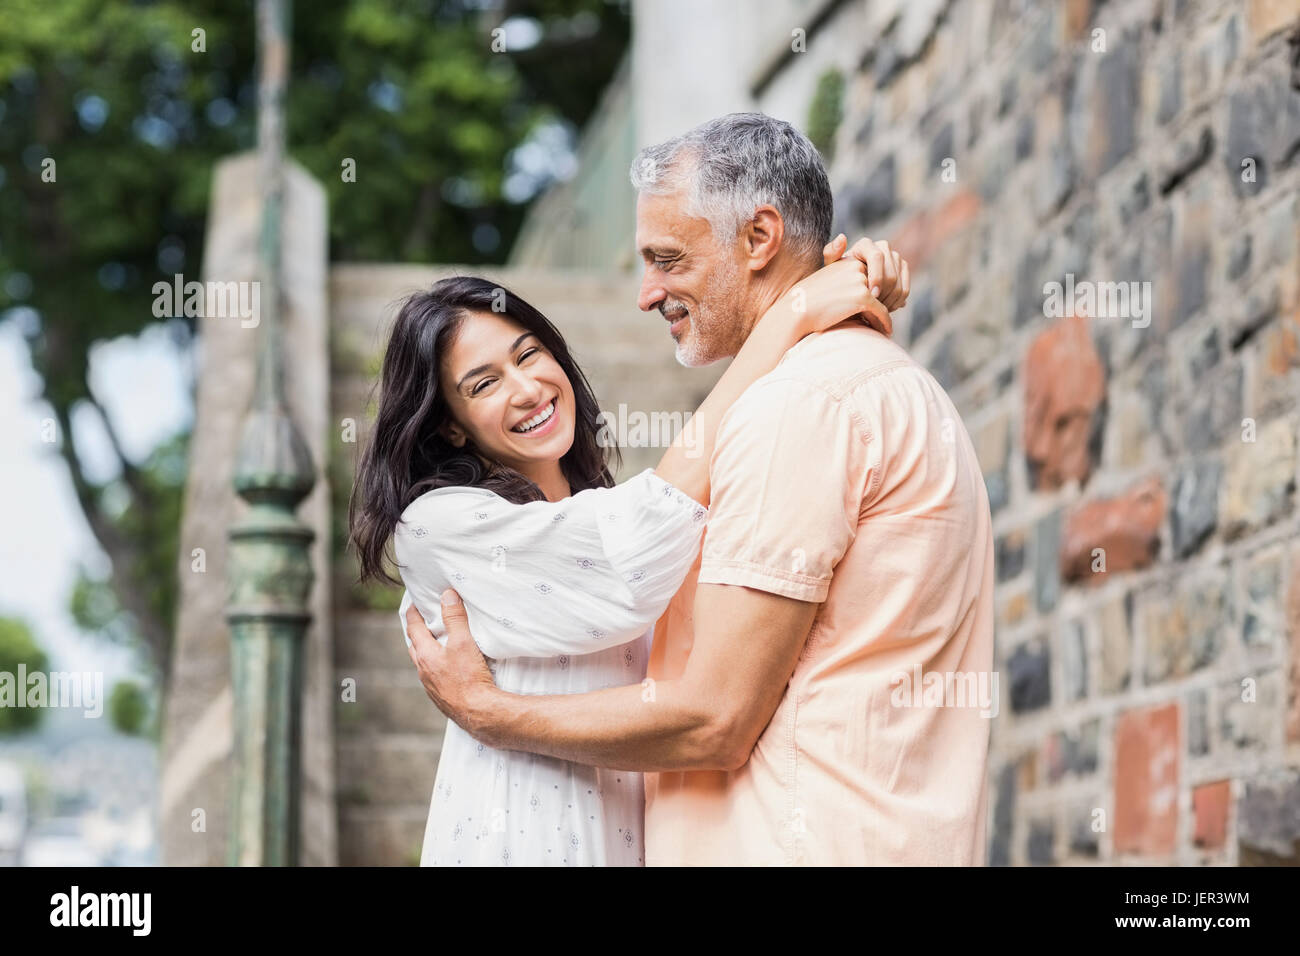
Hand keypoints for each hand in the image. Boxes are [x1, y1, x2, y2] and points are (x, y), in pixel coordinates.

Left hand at [405, 590, 496, 736]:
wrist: (478, 713)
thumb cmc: (469, 678)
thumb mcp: (463, 642)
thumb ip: (455, 618)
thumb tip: (447, 595)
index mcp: (425, 655)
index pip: (414, 628)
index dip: (413, 613)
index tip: (414, 603)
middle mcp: (424, 671)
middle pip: (415, 646)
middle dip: (418, 632)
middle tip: (424, 621)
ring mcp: (431, 686)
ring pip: (424, 663)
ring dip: (428, 651)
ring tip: (437, 643)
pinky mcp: (441, 697)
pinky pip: (434, 677)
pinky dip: (437, 666)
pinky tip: (450, 668)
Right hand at [783, 253, 890, 336]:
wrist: (797, 311)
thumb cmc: (812, 301)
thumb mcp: (831, 282)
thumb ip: (851, 280)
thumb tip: (874, 289)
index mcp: (850, 260)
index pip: (874, 278)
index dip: (876, 295)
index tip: (879, 309)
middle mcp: (857, 266)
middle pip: (881, 289)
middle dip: (884, 304)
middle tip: (882, 320)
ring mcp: (861, 280)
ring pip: (884, 301)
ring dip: (883, 315)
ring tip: (882, 328)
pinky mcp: (863, 296)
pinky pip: (882, 312)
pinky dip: (884, 323)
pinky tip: (885, 332)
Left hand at [823, 234, 910, 312]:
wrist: (848, 284)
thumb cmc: (837, 276)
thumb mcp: (830, 267)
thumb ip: (831, 253)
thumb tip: (842, 238)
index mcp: (866, 244)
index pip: (877, 257)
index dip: (877, 277)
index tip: (872, 296)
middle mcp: (883, 247)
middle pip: (891, 274)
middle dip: (883, 295)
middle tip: (872, 310)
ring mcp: (895, 257)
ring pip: (899, 284)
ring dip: (889, 302)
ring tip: (876, 312)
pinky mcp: (903, 269)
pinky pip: (905, 290)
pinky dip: (896, 303)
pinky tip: (884, 310)